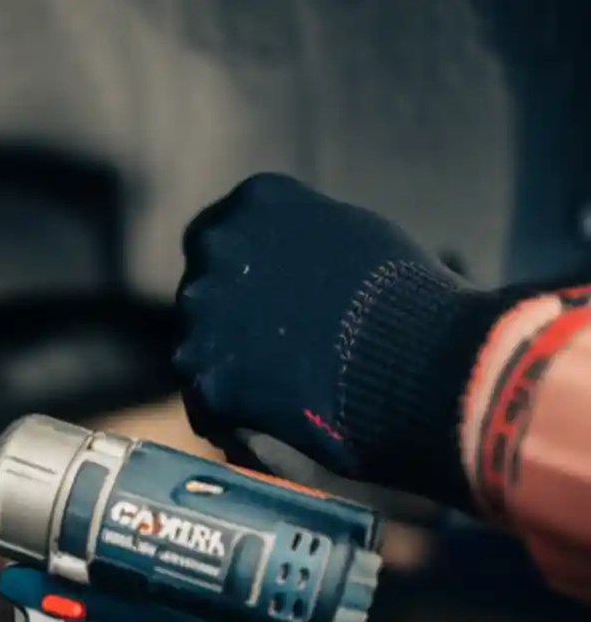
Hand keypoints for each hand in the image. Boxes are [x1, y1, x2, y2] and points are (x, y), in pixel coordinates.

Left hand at [173, 174, 501, 503]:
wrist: (421, 361)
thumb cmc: (407, 298)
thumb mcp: (353, 237)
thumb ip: (300, 242)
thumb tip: (282, 261)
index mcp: (255, 202)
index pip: (222, 236)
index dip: (242, 275)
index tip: (261, 302)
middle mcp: (216, 246)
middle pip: (204, 288)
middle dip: (228, 318)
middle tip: (269, 352)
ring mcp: (201, 309)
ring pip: (199, 341)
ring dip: (227, 363)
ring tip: (279, 391)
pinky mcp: (204, 371)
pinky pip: (206, 395)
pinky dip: (231, 409)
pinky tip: (270, 419)